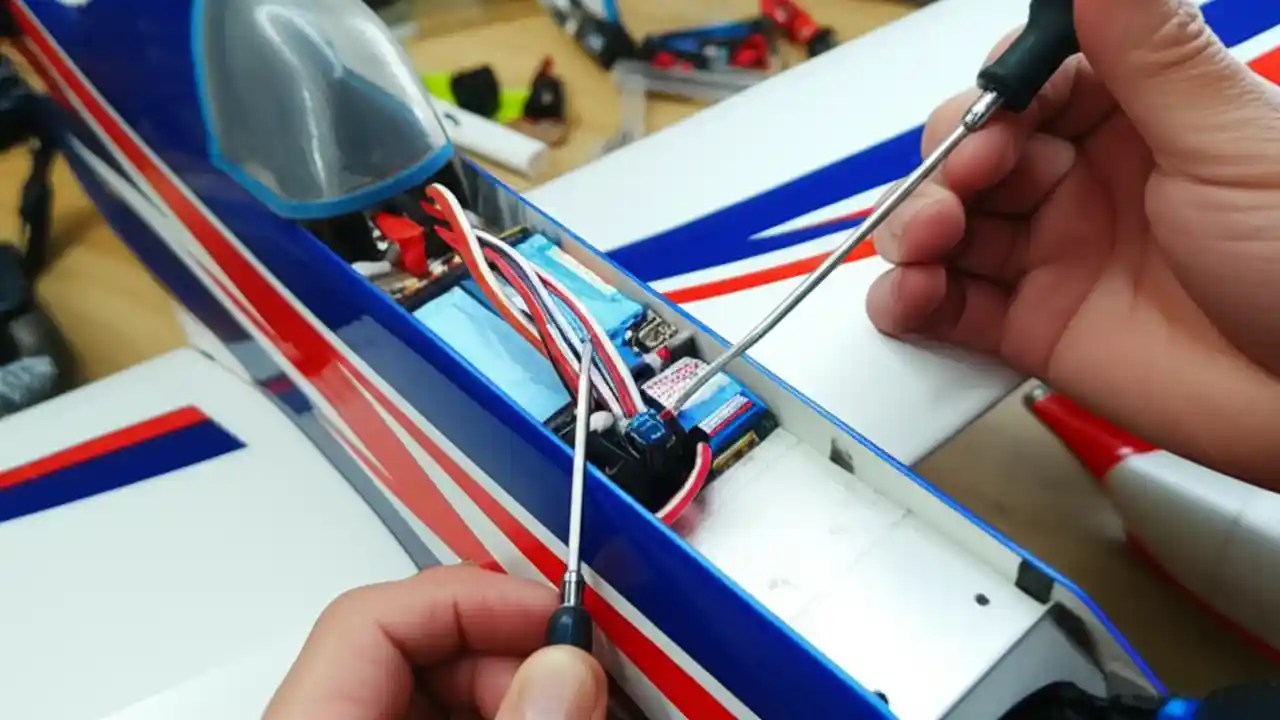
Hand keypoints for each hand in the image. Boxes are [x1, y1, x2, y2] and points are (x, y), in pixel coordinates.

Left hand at [263, 564, 607, 719]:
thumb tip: (563, 669)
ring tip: (576, 707)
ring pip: (442, 693)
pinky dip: (505, 718)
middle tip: (579, 682)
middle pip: (415, 649)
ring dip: (520, 691)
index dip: (474, 598)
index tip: (554, 614)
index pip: (373, 615)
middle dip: (512, 654)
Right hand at [867, 0, 1279, 485]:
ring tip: (925, 242)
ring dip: (917, 228)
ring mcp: (1058, 258)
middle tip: (963, 181)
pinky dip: (912, 301)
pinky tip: (912, 296)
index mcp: (1141, 122)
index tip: (995, 108)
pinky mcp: (1035, 331)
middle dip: (951, 163)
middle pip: (978, 155)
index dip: (1001, 93)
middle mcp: (1091, 185)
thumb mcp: (1229, 141)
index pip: (1036, 84)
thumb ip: (1151, 54)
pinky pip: (951, 308)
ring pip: (952, 228)